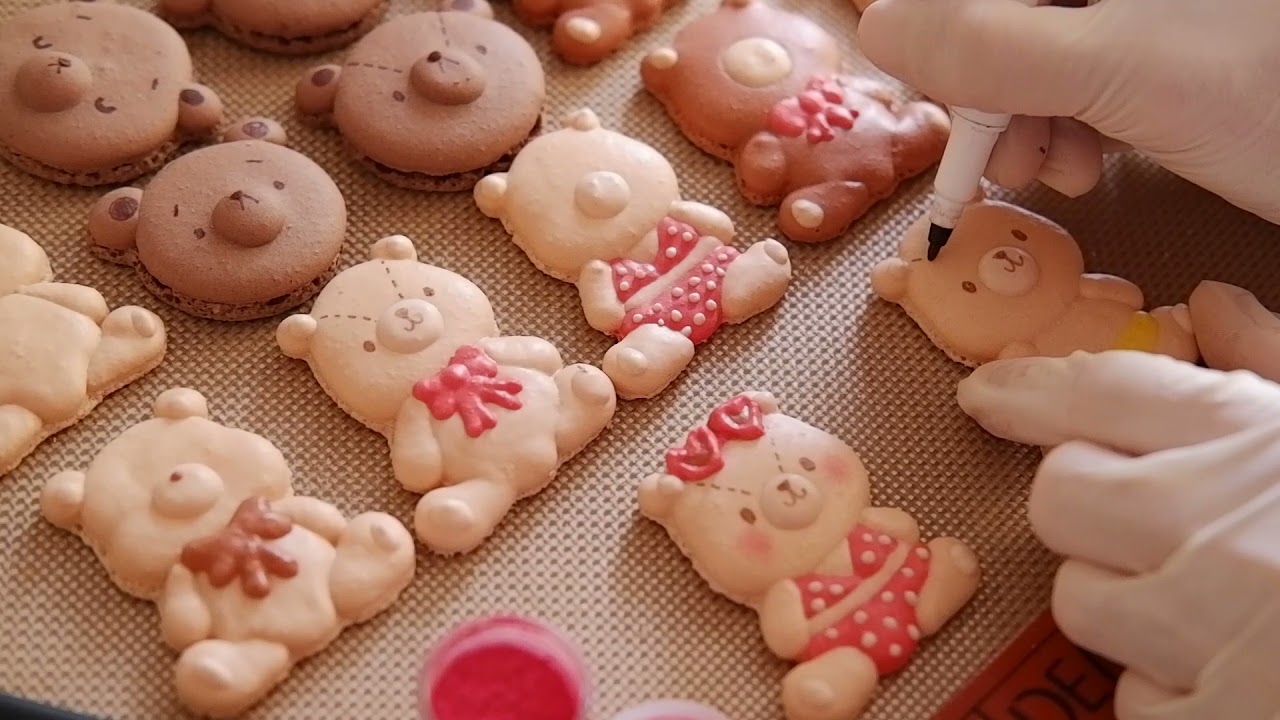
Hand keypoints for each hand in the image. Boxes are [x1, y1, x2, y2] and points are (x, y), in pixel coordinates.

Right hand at [857, 0, 1279, 224]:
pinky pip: (1061, 83)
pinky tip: (1079, 163)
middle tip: (1001, 154)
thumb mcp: (1118, 69)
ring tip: (1053, 168)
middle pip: (992, 21)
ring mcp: (1122, 18)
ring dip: (1015, 123)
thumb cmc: (1269, 99)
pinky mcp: (1141, 56)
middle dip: (983, 91)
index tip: (944, 94)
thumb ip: (992, 45)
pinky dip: (1055, 130)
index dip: (941, 32)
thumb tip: (879, 28)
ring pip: (1021, 57)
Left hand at [954, 350, 1279, 719]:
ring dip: (1123, 605)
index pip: (1106, 393)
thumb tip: (1211, 308)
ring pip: (1080, 602)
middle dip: (1086, 507)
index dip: (1032, 390)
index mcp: (1258, 448)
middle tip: (1151, 524)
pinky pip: (1129, 698)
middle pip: (1060, 498)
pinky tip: (1227, 670)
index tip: (985, 395)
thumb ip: (1273, 368)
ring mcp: (1208, 634)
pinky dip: (1165, 687)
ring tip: (1210, 606)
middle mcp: (1219, 533)